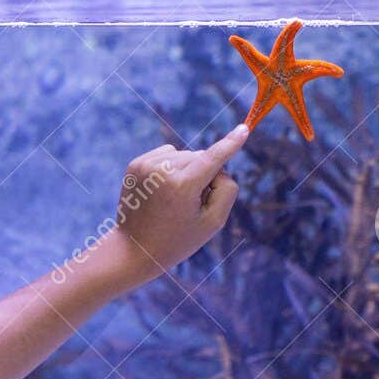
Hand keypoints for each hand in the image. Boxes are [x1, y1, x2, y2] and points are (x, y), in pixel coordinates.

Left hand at [103, 124, 250, 286]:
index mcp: (182, 187)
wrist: (135, 250)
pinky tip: (163, 190)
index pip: (212, 158)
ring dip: (186, 170)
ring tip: (174, 199)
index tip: (244, 129)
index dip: (230, 144)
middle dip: (203, 175)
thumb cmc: (178, 240)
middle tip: (191, 205)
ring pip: (184, 155)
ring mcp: (146, 165)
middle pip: (200, 157)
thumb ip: (226, 191)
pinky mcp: (136, 164)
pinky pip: (166, 155)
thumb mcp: (212, 223)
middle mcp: (162, 171)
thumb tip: (218, 166)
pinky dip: (170, 168)